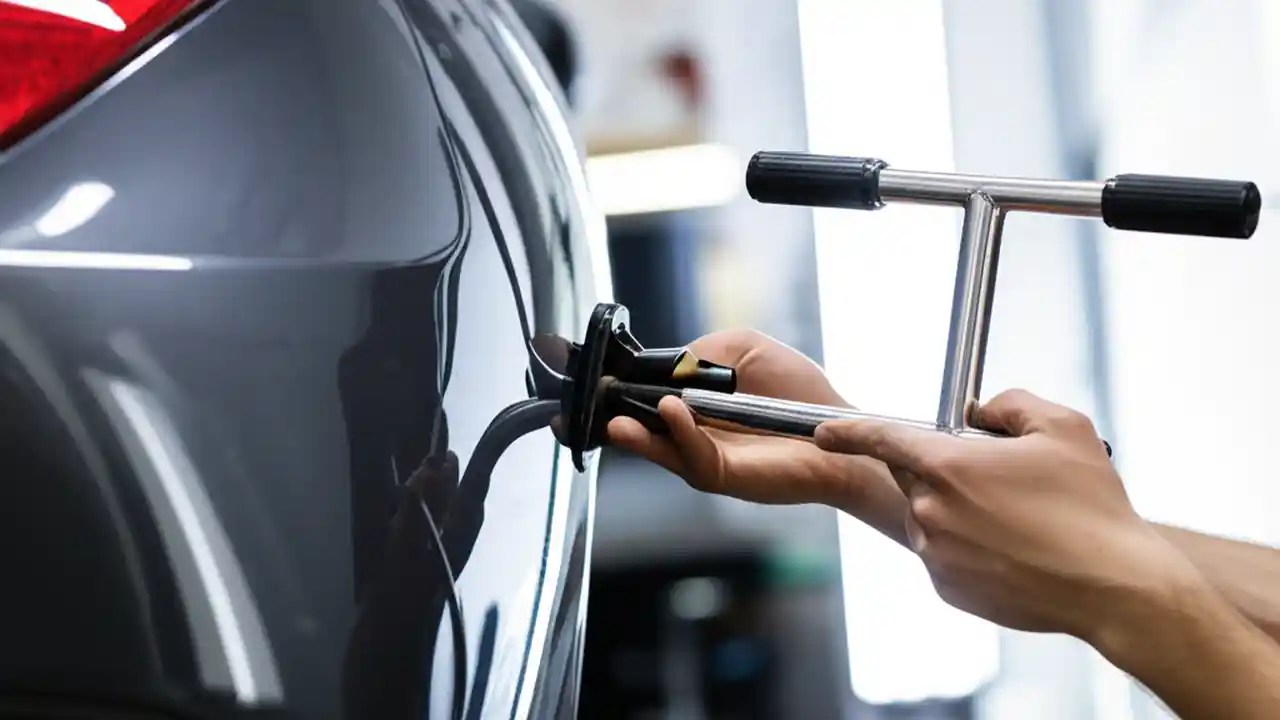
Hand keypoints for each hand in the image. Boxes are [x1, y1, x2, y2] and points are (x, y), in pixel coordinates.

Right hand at [607, 330, 909, 544]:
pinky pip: (694, 457)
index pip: (645, 397)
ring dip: (639, 434)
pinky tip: (672, 413)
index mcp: (693, 404)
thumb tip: (672, 362)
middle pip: (640, 428)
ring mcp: (704, 457)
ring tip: (620, 420)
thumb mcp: (748, 349)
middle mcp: (691, 433)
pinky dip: (681, 434)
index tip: (595, 377)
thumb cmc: (799, 392)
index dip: (620, 389)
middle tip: (584, 408)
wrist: (842, 432)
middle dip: (612, 418)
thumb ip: (706, 348)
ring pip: (660, 448)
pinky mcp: (724, 475)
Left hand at [814, 389, 1203, 640]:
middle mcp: (930, 511)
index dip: (848, 431)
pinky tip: (1015, 548)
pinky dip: (970, 546)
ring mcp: (936, 554)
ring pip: (932, 516)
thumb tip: (981, 410)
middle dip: (948, 470)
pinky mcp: (948, 589)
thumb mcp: (1063, 427)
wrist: (1115, 588)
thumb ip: (1010, 403)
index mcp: (948, 466)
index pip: (882, 438)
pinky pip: (946, 554)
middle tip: (1002, 479)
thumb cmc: (1092, 507)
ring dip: (960, 510)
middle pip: (916, 476)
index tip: (823, 432)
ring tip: (1021, 519)